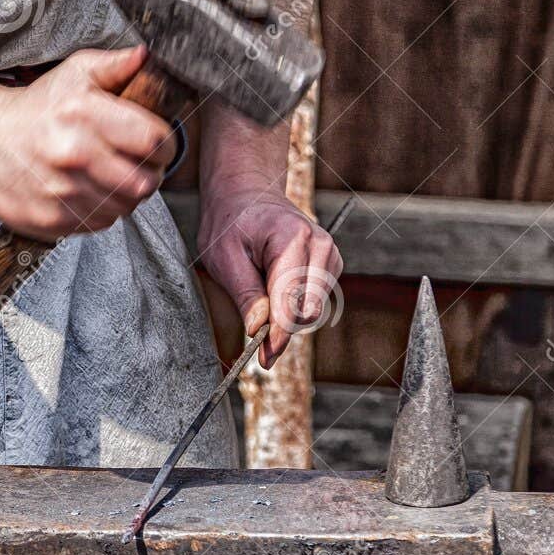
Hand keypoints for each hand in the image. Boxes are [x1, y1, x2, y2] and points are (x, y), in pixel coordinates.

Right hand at [0, 47, 177, 239]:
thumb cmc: (34, 108)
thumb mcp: (74, 73)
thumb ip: (114, 66)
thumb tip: (145, 58)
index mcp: (83, 114)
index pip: (154, 141)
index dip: (165, 144)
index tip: (158, 144)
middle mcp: (73, 154)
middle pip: (145, 182)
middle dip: (150, 173)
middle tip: (139, 164)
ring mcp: (61, 191)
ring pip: (125, 207)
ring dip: (126, 194)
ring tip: (110, 176)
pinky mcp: (52, 219)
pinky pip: (100, 224)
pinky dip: (102, 210)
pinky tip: (88, 190)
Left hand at [196, 187, 343, 366]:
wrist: (246, 194)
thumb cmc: (230, 223)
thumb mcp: (224, 257)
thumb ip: (245, 293)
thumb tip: (258, 330)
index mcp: (293, 239)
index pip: (291, 301)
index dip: (278, 336)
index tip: (264, 360)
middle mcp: (320, 246)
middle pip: (308, 311)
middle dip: (282, 327)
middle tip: (253, 332)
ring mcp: (329, 255)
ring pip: (313, 309)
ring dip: (286, 314)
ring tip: (258, 289)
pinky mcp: (329, 265)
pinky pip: (314, 301)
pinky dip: (293, 305)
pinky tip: (273, 286)